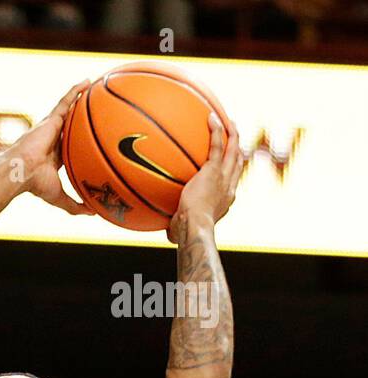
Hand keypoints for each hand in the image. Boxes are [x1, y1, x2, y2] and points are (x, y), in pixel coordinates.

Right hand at [0, 80, 92, 216]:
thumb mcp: (58, 196)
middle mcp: (54, 139)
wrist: (21, 170)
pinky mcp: (50, 119)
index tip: (92, 138)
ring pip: (69, 110)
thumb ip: (74, 205)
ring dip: (81, 99)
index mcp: (55, 155)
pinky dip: (75, 91)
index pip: (70, 146)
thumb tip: (93, 213)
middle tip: (99, 109)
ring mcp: (52, 128)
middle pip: (72, 125)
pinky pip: (65, 102)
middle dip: (82, 118)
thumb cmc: (34, 183)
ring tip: (96, 87)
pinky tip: (87, 81)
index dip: (79, 141)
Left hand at [168, 113, 241, 243]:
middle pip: (238, 161)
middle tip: (234, 134)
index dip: (233, 170)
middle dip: (237, 147)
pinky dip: (217, 130)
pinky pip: (218, 145)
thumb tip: (166, 232)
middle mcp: (229, 186)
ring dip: (232, 134)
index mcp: (225, 199)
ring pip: (233, 149)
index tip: (229, 162)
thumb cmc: (186, 233)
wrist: (195, 226)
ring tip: (227, 120)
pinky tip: (211, 117)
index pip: (232, 181)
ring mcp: (223, 176)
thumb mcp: (182, 229)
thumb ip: (177, 225)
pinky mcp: (214, 169)